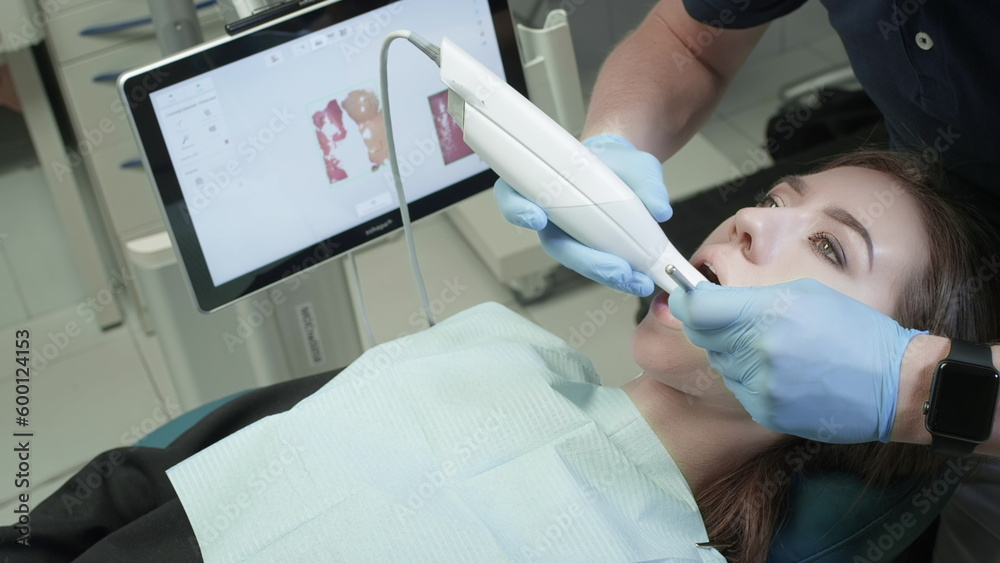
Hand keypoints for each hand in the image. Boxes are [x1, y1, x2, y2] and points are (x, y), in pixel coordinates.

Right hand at [492, 134, 670, 295]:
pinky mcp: (587, 249)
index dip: (519, 210)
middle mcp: (548, 215)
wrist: (622, 170)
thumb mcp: (636, 164)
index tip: (536, 218)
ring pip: (576, 259)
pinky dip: (616, 274)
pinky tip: (638, 279)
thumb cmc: (615, 163)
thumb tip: (660, 209)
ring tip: (634, 280)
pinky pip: (596, 264)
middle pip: (554, 243)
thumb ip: (647, 183)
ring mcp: (567, 235)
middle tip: (616, 269)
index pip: (515, 197)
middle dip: (585, 259)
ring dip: (604, 273)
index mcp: (542, 184)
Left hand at [667, 278, 924, 443]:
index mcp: (766, 314)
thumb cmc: (853, 331)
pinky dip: (750, 379)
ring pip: (720, 364)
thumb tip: (713, 299)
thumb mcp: (804, 294)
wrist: (893, 384)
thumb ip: (752, 298)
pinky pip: (739, 389)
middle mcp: (758, 351)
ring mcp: (760, 385)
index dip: (686, 300)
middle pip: (702, 336)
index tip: (686, 297)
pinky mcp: (766, 411)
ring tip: (772, 349)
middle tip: (732, 320)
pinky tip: (782, 373)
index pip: (698, 308)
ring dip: (733, 353)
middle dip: (710, 325)